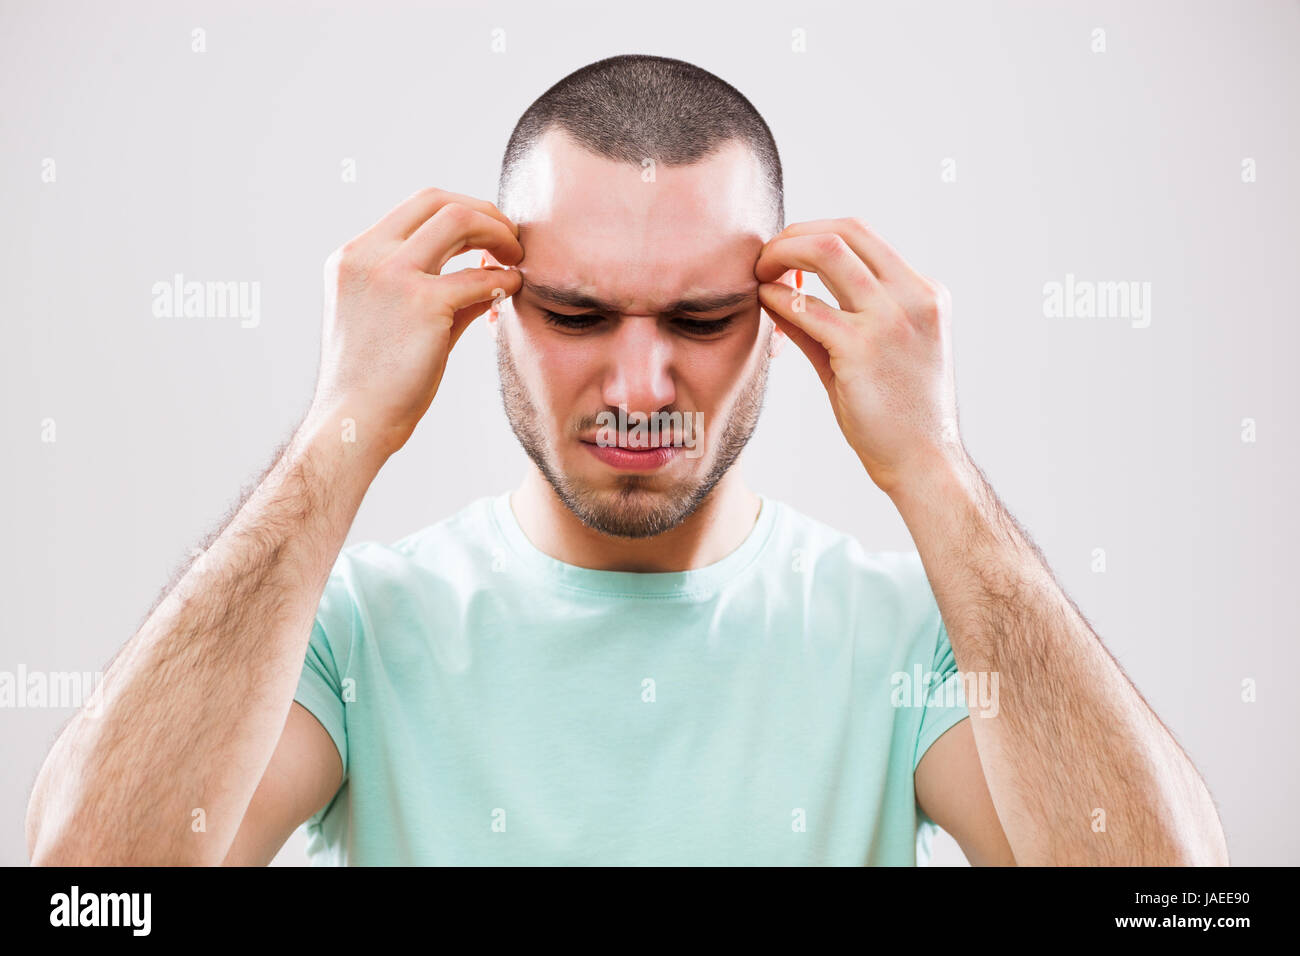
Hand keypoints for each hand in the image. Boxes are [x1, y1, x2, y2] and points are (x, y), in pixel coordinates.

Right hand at [308, 187, 523, 456]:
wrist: (354, 423)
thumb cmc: (375, 385)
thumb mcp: (396, 324)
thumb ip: (438, 293)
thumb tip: (487, 276)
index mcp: (352, 258)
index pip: (415, 207)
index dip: (461, 211)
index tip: (487, 234)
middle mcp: (366, 256)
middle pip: (438, 200)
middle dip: (484, 211)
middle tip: (512, 238)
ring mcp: (391, 275)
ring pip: (459, 220)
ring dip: (497, 232)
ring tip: (518, 256)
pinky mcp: (420, 303)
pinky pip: (478, 277)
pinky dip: (503, 279)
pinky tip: (514, 290)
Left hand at [755, 218, 963, 496]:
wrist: (924, 462)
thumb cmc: (898, 415)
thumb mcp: (874, 354)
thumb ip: (832, 319)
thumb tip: (779, 294)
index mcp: (924, 293)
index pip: (862, 235)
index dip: (814, 234)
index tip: (786, 255)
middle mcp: (914, 296)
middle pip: (844, 230)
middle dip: (794, 234)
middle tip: (764, 258)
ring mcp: (890, 320)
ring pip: (826, 251)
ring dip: (781, 254)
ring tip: (759, 274)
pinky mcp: (862, 348)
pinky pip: (805, 305)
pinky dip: (776, 297)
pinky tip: (763, 304)